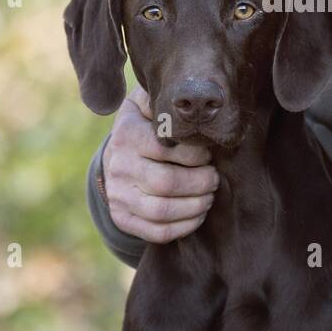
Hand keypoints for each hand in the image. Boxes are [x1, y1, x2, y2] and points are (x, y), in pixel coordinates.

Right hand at [100, 85, 217, 243]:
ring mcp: (118, 196)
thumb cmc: (145, 127)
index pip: (165, 148)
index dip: (194, 154)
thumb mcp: (148, 105)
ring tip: (209, 196)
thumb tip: (189, 98)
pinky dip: (184, 226)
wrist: (116, 158)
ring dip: (195, 206)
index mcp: (127, 135)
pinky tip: (197, 214)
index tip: (208, 153)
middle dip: (201, 182)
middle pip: (167, 183)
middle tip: (215, 177)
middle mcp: (118, 167)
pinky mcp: (122, 218)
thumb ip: (164, 99)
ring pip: (163, 211)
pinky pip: (157, 232)